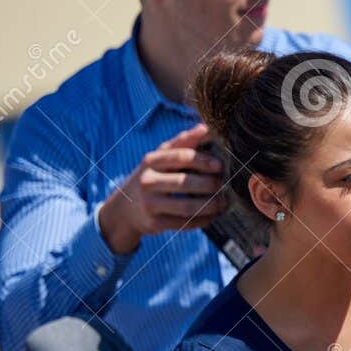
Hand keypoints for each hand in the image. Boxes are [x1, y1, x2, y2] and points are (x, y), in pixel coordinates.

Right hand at [97, 122, 228, 254]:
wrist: (126, 207)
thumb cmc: (154, 176)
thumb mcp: (162, 156)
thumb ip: (184, 142)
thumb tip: (207, 128)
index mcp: (152, 160)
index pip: (181, 156)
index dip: (203, 161)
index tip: (220, 165)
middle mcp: (148, 181)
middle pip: (185, 183)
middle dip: (210, 184)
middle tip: (224, 185)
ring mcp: (150, 203)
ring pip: (187, 206)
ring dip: (210, 205)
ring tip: (223, 202)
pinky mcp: (154, 223)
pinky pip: (184, 223)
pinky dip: (203, 219)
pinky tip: (213, 214)